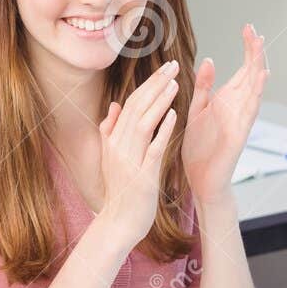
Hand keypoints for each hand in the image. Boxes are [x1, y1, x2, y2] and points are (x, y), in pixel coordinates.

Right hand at [95, 60, 179, 251]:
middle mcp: (118, 146)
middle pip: (137, 107)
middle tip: (173, 65)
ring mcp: (130, 160)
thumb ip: (110, 130)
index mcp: (112, 140)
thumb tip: (115, 106)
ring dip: (160, 100)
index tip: (164, 69)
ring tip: (175, 82)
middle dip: (156, 84)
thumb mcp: (111, 158)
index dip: (148, 84)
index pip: (130, 104)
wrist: (119, 222)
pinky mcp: (143, 175)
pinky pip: (153, 148)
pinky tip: (174, 114)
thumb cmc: (120, 191)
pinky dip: (163, 129)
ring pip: (144, 122)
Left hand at [181, 25, 267, 202]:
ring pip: (253, 90)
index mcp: (227, 101)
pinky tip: (259, 80)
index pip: (242, 70)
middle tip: (255, 30)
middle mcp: (237, 108)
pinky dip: (255, 96)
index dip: (247, 49)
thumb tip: (208, 59)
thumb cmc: (200, 148)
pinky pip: (249, 113)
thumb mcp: (197, 111)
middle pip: (251, 75)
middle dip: (254, 53)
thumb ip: (203, 87)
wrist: (201, 180)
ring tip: (260, 48)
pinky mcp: (238, 135)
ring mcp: (240, 121)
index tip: (248, 28)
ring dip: (257, 69)